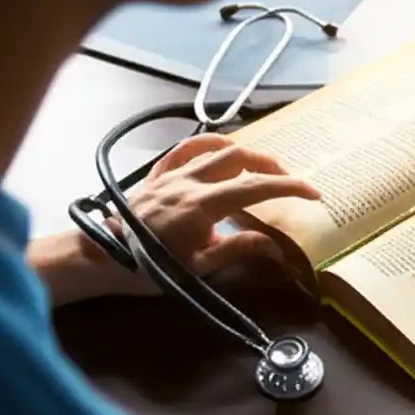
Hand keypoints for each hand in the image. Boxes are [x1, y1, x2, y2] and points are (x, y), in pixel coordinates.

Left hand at [115, 133, 318, 285]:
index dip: (288, 186)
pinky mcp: (156, 174)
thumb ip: (238, 250)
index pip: (255, 187)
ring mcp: (170, 174)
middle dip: (271, 165)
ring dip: (245, 153)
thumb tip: (276, 248)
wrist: (101, 258)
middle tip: (289, 181)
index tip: (313, 192)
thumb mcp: (198, 267)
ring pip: (215, 148)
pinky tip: (221, 150)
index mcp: (202, 206)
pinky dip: (208, 145)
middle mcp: (188, 181)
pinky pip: (185, 148)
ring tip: (261, 166)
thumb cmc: (148, 269)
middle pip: (240, 158)